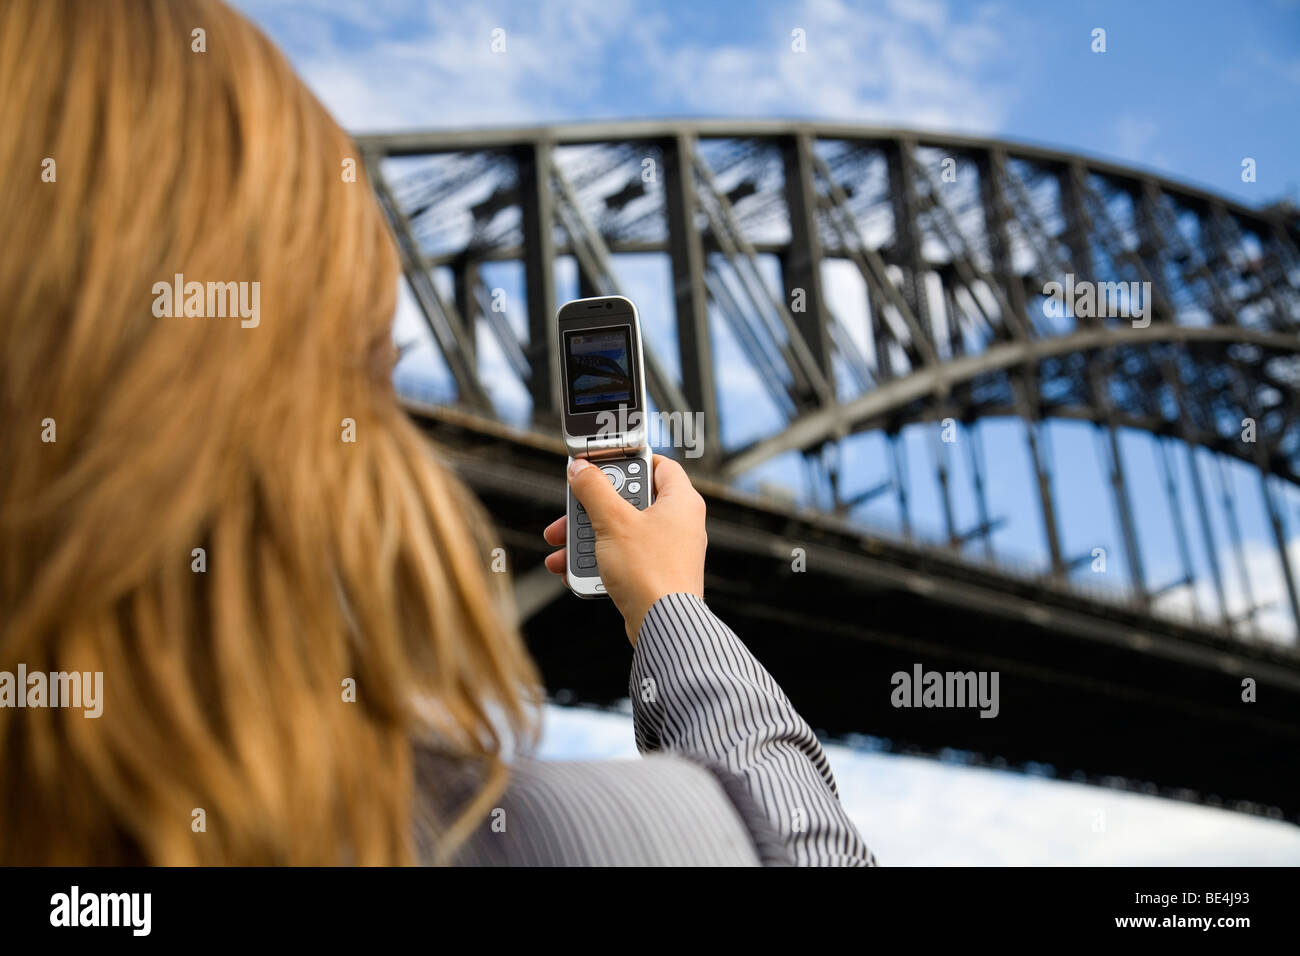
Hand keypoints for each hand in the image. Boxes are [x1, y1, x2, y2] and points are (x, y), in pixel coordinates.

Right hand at [543, 454, 706, 644]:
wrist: (662, 626)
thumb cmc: (649, 571)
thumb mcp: (613, 521)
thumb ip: (594, 490)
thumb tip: (581, 469)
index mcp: (681, 501)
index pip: (659, 464)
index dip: (629, 460)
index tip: (602, 465)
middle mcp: (680, 523)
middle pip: (631, 500)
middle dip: (593, 508)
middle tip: (571, 511)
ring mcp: (669, 551)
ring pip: (622, 532)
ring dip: (588, 538)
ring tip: (560, 547)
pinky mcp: (656, 574)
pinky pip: (624, 558)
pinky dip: (599, 561)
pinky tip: (572, 571)